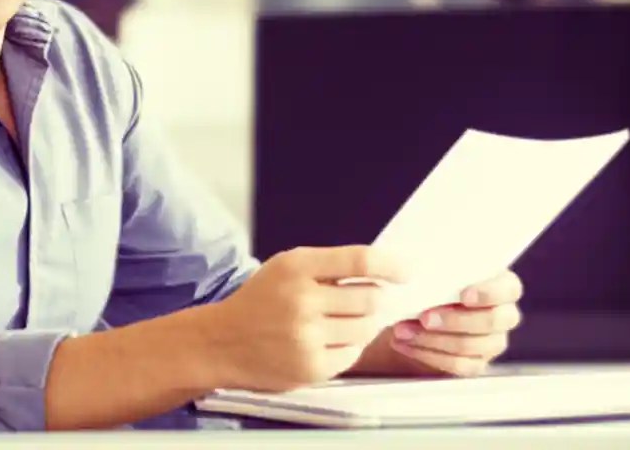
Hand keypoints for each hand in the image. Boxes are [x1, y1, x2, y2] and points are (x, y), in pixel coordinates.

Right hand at [203, 246, 408, 391]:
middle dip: (373, 299)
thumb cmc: (260, 301)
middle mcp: (302, 300)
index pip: (359, 261)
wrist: (221, 342)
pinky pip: (353, 354)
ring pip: (366, 328)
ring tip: (338, 322)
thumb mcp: (286, 268)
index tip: (408, 270)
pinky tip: (325, 341)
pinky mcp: (312, 367)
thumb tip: (384, 274)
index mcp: (296, 267)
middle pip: (371, 298)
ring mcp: (306, 337)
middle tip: (359, 301)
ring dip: (362, 324)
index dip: (390, 265)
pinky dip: (347, 347)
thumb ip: (329, 267)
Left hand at [370, 271, 523, 377]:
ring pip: (470, 346)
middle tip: (423, 317)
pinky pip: (458, 366)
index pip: (509, 289)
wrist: (413, 315)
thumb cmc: (428, 284)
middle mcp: (504, 315)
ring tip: (402, 330)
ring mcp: (492, 342)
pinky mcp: (476, 364)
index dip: (488, 293)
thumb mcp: (434, 270)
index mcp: (501, 285)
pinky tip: (405, 344)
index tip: (463, 295)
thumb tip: (420, 264)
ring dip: (432, 339)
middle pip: (492, 321)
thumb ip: (440, 267)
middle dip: (454, 320)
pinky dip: (427, 354)